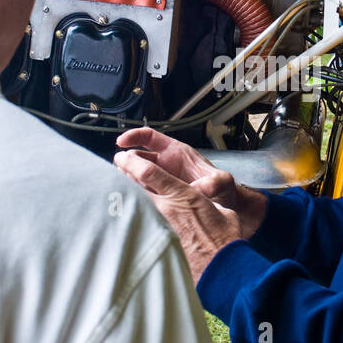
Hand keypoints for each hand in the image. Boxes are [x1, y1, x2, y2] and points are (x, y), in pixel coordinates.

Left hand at [113, 147, 243, 283]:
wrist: (220, 268)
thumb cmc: (224, 240)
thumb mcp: (221, 212)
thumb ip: (207, 203)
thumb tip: (206, 204)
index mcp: (181, 195)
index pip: (147, 172)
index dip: (131, 162)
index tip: (122, 157)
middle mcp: (165, 209)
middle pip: (132, 186)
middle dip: (122, 178)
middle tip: (117, 173)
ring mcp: (157, 226)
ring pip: (133, 205)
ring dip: (126, 197)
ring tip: (120, 194)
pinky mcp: (154, 243)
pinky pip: (137, 224)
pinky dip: (131, 218)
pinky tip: (126, 219)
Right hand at [116, 127, 237, 205]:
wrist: (223, 206)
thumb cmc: (222, 189)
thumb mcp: (221, 182)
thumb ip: (212, 182)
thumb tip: (201, 188)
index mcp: (177, 152)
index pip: (150, 137)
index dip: (133, 136)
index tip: (120, 142)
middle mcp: (166, 163)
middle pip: (138, 156)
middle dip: (126, 161)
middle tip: (119, 171)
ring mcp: (162, 178)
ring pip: (137, 174)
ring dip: (128, 178)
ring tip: (122, 185)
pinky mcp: (160, 193)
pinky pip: (143, 189)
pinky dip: (135, 192)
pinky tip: (132, 198)